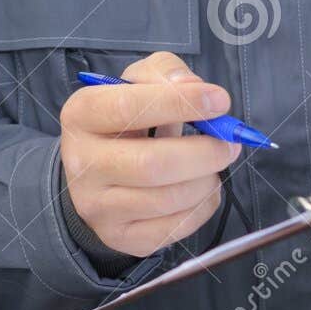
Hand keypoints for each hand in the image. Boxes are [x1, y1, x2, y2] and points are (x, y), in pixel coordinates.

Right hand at [59, 52, 241, 258]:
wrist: (95, 171)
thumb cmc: (124, 120)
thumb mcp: (135, 83)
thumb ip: (163, 73)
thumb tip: (193, 87)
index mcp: (81, 115)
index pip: (126, 108)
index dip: (178, 103)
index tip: (218, 101)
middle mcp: (82, 164)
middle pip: (151, 164)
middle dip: (203, 153)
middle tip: (230, 143)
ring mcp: (98, 206)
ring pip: (167, 200)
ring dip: (206, 180)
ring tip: (213, 165)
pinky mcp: (121, 236)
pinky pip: (175, 228)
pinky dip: (203, 206)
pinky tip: (201, 189)